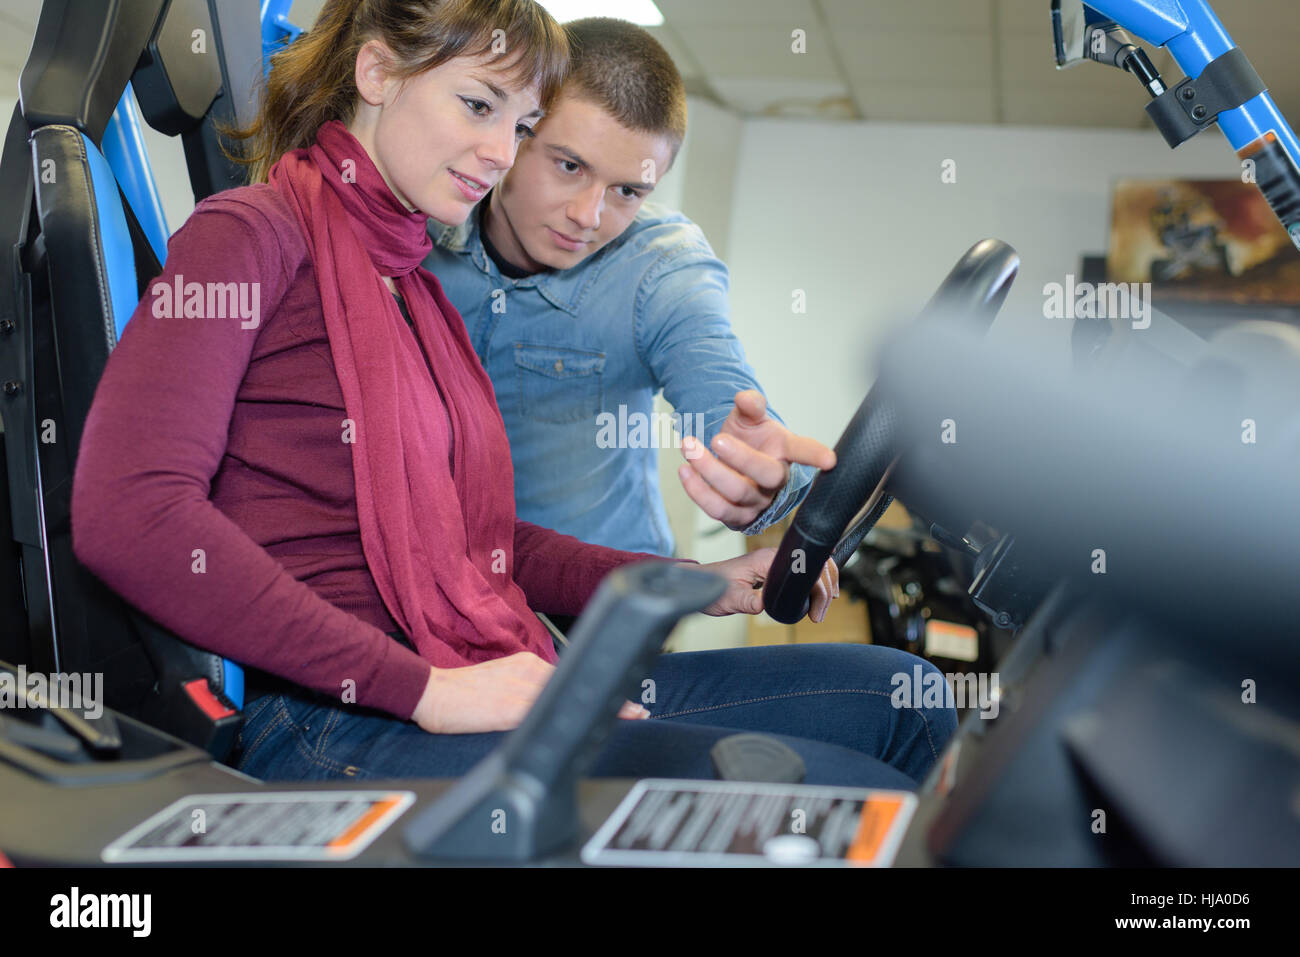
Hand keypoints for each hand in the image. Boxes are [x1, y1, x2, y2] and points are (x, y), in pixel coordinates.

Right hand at [410, 653, 648, 732]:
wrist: (430, 692)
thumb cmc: (458, 694)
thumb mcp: (498, 683)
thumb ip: (523, 689)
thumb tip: (543, 704)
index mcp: (525, 665)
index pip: (569, 676)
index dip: (597, 687)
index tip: (623, 698)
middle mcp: (529, 671)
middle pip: (577, 685)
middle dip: (608, 697)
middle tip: (637, 710)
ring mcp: (522, 689)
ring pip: (571, 697)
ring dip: (602, 706)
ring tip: (629, 716)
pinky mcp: (512, 708)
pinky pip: (550, 713)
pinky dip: (574, 718)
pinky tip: (590, 724)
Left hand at [678, 390, 835, 529]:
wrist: (729, 460)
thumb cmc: (747, 438)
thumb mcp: (749, 417)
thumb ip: (750, 405)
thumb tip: (746, 399)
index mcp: (784, 453)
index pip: (804, 452)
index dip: (816, 455)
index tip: (829, 459)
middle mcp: (775, 482)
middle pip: (766, 475)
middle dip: (740, 458)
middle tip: (717, 438)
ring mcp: (757, 503)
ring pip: (737, 493)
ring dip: (709, 471)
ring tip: (688, 447)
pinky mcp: (736, 518)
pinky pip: (717, 510)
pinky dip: (697, 491)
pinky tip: (685, 471)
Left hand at [693, 549, 838, 620]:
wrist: (700, 582)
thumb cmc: (712, 586)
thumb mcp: (731, 598)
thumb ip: (749, 601)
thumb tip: (765, 606)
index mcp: (767, 559)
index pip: (804, 566)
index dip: (819, 586)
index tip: (820, 607)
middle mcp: (773, 556)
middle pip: (813, 563)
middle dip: (825, 587)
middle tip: (821, 613)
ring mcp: (774, 561)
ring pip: (809, 566)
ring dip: (822, 583)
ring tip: (823, 606)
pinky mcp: (771, 569)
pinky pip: (799, 571)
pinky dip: (812, 581)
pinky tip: (816, 595)